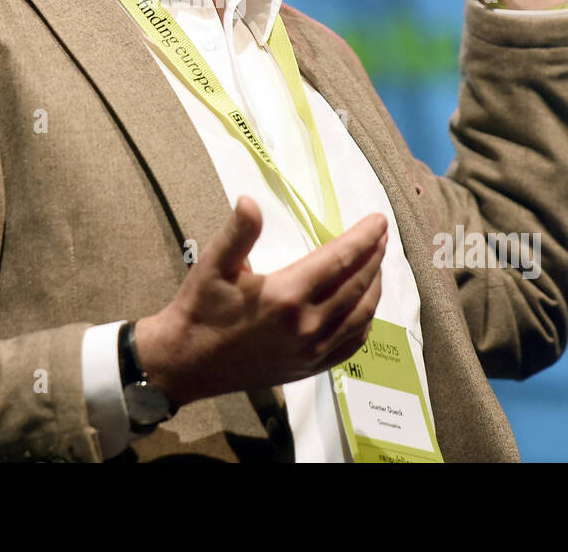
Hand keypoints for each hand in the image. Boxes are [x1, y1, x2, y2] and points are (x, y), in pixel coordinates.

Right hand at [135, 194, 386, 407]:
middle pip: (357, 284)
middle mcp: (307, 325)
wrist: (186, 363)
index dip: (363, 237)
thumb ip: (238, 232)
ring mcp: (312, 350)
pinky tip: (364, 306)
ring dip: (375, 285)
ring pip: (361, 315)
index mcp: (286, 295)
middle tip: (382, 234)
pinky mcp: (310, 367)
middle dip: (374, 255)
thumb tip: (250, 201)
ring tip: (377, 263)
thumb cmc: (200, 308)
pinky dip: (365, 320)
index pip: (340, 259)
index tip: (378, 220)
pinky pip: (351, 343)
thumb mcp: (213, 264)